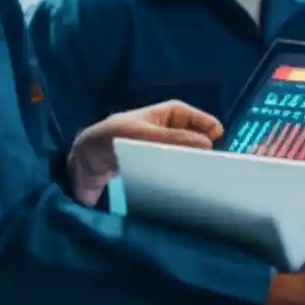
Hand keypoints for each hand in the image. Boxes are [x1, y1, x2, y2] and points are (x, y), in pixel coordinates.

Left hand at [67, 100, 222, 205]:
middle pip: (197, 140)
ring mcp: (164, 151)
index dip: (211, 129)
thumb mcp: (143, 135)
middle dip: (206, 151)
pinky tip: (186, 190)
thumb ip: (174, 139)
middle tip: (217, 168)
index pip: (199, 119)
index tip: (222, 144)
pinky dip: (182, 179)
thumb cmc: (110, 138)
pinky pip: (176, 172)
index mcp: (169, 114)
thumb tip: (207, 145)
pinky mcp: (157, 170)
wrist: (82, 163)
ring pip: (187, 157)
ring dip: (193, 167)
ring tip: (202, 181)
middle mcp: (170, 131)